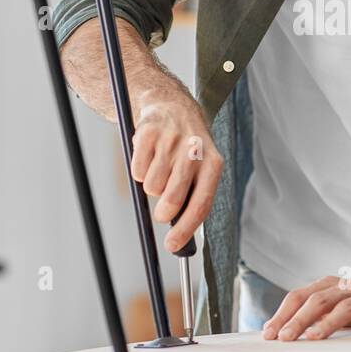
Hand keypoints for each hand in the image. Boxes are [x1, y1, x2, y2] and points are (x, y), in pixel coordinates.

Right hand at [132, 88, 221, 251]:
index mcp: (213, 162)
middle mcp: (194, 150)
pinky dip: (139, 171)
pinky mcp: (148, 132)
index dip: (186, 229)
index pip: (200, 203)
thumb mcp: (202, 167)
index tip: (172, 245)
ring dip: (152, 186)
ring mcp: (170, 140)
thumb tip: (179, 238)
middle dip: (164, 212)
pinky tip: (150, 157)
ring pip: (152, 187)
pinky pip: (137, 171)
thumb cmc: (188, 148)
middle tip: (162, 211)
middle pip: (172, 200)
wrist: (173, 105)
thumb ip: (194, 197)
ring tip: (161, 169)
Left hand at [262, 275, 350, 340]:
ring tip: (314, 337)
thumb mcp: (332, 302)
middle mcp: (345, 288)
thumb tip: (278, 331)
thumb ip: (310, 314)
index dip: (283, 314)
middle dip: (300, 319)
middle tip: (285, 338)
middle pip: (319, 300)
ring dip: (328, 322)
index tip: (270, 333)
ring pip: (345, 307)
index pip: (300, 296)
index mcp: (328, 285)